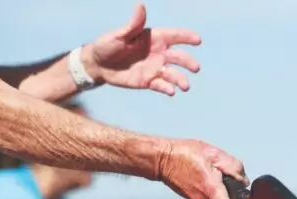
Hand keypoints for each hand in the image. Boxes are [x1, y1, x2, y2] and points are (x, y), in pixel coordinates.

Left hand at [83, 4, 200, 95]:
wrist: (98, 65)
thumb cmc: (107, 45)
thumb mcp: (119, 35)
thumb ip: (133, 24)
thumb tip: (141, 6)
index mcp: (154, 38)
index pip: (174, 36)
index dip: (187, 37)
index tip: (198, 40)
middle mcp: (158, 53)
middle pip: (179, 57)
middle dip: (188, 62)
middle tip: (196, 68)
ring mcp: (155, 68)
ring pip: (173, 74)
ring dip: (181, 79)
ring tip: (185, 87)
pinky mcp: (149, 82)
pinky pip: (161, 85)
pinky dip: (167, 89)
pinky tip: (171, 92)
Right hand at [159, 139, 248, 198]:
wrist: (162, 159)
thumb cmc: (186, 154)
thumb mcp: (216, 154)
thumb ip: (235, 168)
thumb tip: (244, 182)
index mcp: (213, 192)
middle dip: (235, 196)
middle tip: (230, 178)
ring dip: (224, 191)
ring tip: (216, 172)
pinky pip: (212, 198)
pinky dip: (215, 190)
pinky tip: (208, 175)